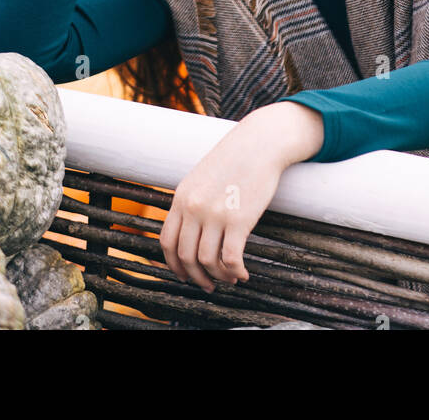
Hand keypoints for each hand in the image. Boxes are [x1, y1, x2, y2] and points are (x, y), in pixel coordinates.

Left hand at [158, 103, 324, 291]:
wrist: (261, 142)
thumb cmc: (234, 160)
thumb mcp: (201, 177)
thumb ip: (191, 202)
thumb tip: (188, 233)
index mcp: (181, 196)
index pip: (167, 241)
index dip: (174, 265)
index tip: (185, 276)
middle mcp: (194, 207)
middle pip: (186, 256)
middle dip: (196, 277)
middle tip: (209, 285)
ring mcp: (215, 214)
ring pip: (208, 262)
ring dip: (219, 277)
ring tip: (230, 278)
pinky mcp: (239, 220)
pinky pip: (231, 259)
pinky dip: (236, 272)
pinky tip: (244, 274)